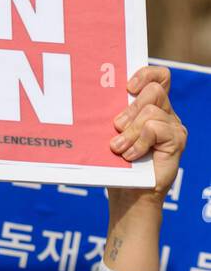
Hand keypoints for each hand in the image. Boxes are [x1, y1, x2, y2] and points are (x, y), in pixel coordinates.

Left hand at [109, 65, 187, 200]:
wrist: (129, 196)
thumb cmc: (118, 166)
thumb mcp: (112, 136)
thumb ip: (112, 117)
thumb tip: (93, 101)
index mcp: (151, 108)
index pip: (158, 77)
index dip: (145, 74)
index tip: (128, 87)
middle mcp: (165, 114)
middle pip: (153, 91)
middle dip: (130, 109)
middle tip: (116, 128)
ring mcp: (173, 127)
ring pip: (151, 111)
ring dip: (130, 131)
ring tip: (119, 148)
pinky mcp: (177, 141)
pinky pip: (155, 128)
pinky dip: (139, 142)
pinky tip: (130, 155)